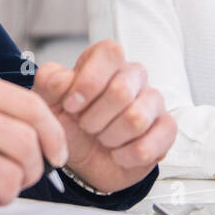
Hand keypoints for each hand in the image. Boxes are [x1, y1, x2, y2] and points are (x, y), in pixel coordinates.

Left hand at [31, 40, 174, 194]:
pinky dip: (127, 156)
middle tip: (86, 126)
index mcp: (106, 62)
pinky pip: (153, 143)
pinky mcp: (166, 128)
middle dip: (94, 118)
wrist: (84, 162)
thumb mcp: (49, 102)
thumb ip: (50, 82)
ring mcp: (153, 101)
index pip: (110, 53)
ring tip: (103, 139)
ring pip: (136, 119)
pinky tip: (119, 154)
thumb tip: (66, 81)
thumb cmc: (70, 124)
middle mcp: (133, 76)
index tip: (71, 105)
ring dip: (110, 138)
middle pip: (121, 91)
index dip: (88, 82)